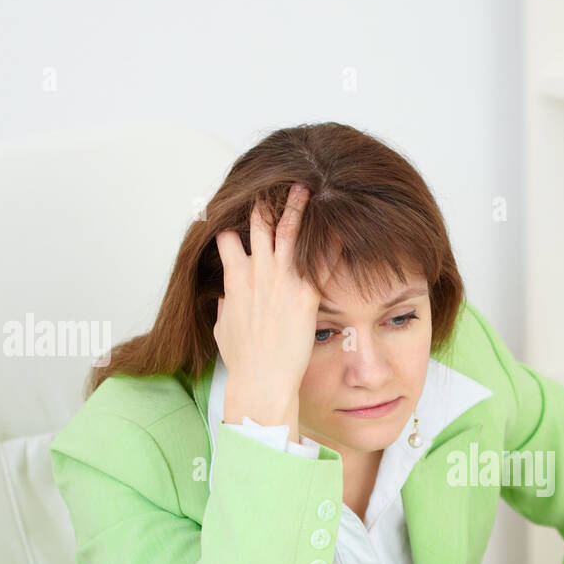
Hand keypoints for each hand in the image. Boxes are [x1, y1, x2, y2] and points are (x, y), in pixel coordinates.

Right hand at [214, 184, 329, 433]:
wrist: (261, 379)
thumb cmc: (243, 361)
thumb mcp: (224, 330)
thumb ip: (223, 309)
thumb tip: (221, 302)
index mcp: (235, 278)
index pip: (229, 239)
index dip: (235, 224)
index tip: (240, 212)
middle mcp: (257, 272)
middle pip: (260, 225)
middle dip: (267, 202)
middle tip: (277, 183)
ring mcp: (282, 280)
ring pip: (289, 231)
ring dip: (296, 208)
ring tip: (305, 187)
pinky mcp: (306, 293)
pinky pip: (322, 259)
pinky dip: (330, 241)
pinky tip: (341, 225)